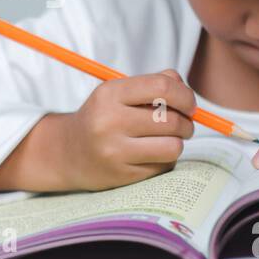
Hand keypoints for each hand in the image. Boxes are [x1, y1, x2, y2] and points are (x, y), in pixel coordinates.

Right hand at [0, 70, 196, 192]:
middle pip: (171, 120)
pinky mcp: (122, 176)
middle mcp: (109, 122)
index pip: (162, 87)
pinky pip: (163, 166)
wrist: (69, 153)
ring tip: (170, 139)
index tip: (189, 104)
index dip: (185, 95)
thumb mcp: (118, 92)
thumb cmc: (103, 117)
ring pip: (173, 146)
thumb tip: (183, 86)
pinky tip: (151, 154)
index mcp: (109, 94)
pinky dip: (165, 159)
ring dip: (178, 142)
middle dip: (187, 123)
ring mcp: (115, 152)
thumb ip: (153, 83)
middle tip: (184, 124)